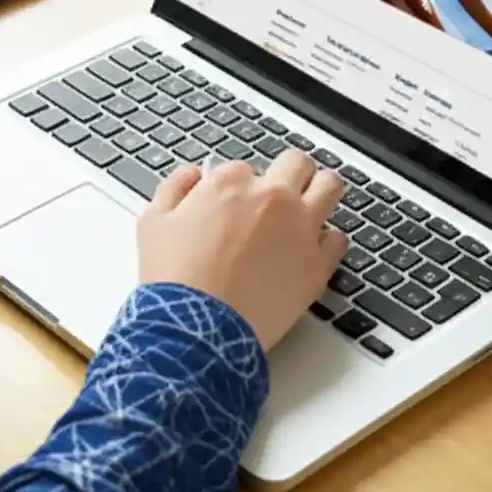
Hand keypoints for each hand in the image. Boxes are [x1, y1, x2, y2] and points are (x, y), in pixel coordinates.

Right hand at [136, 152, 347, 349]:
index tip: (235, 205)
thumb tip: (192, 175)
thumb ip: (175, 188)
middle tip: (283, 192)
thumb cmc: (174, 280)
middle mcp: (272, 198)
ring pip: (330, 186)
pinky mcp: (317, 264)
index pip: (246, 168)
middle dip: (290, 174)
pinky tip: (311, 250)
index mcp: (231, 183)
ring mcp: (300, 228)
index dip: (240, 187)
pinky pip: (339, 238)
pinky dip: (327, 241)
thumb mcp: (153, 223)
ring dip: (320, 192)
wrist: (197, 328)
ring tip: (310, 207)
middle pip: (297, 164)